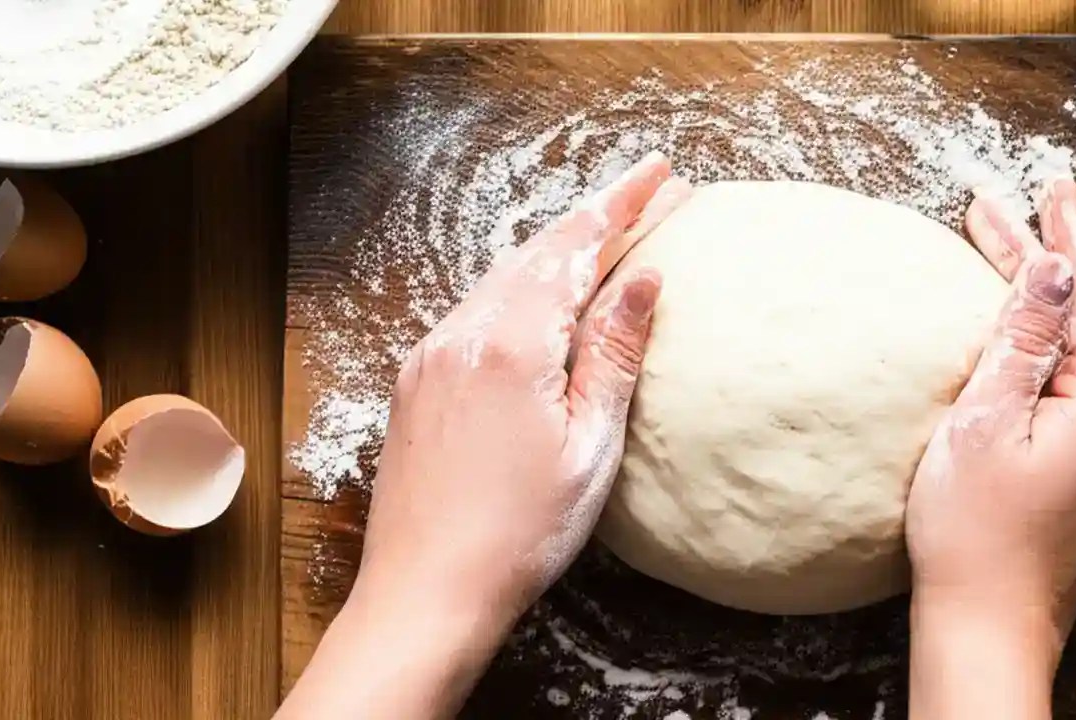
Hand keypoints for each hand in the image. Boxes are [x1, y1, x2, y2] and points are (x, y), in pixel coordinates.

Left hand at [276, 152, 690, 719]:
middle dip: (596, 219)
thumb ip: (613, 354)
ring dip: (556, 251)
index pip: (576, 250)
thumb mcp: (589, 447)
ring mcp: (431, 355)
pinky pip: (475, 310)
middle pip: (537, 252)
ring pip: (502, 277)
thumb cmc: (518, 535)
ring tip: (605, 238)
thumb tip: (644, 280)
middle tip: (648, 196)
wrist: (424, 593)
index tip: (659, 172)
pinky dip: (519, 289)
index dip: (622, 204)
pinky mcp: (416, 379)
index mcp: (512, 345)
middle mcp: (462, 335)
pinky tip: (542, 297)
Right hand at [906, 180, 1075, 718]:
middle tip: (1002, 209)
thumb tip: (1057, 266)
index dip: (1064, 234)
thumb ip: (1022, 340)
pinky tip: (1028, 341)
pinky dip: (1049, 352)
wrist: (986, 628)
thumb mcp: (983, 424)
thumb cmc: (971, 534)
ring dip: (1044, 304)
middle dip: (1045, 259)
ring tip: (1009, 259)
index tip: (1046, 184)